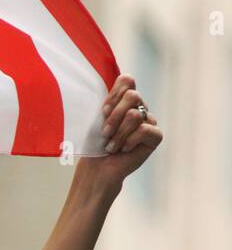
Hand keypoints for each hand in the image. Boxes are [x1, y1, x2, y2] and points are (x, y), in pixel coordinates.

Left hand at [76, 73, 162, 196]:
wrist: (98, 168)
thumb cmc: (94, 144)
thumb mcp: (95, 119)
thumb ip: (103, 101)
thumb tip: (96, 84)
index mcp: (124, 100)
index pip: (127, 81)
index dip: (114, 94)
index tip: (102, 112)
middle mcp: (139, 107)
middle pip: (132, 95)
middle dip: (114, 116)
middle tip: (105, 133)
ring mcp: (149, 120)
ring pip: (135, 114)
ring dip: (118, 133)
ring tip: (111, 146)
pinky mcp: (156, 136)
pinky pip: (143, 130)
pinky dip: (129, 141)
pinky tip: (124, 150)